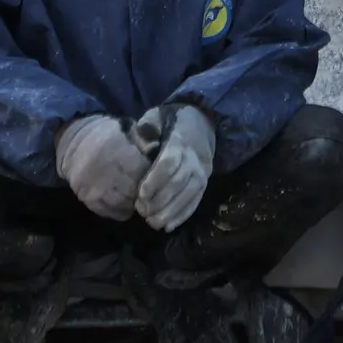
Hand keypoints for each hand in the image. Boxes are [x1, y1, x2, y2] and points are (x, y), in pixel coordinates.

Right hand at [57, 114, 147, 220]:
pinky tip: (126, 205)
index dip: (150, 174)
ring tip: (138, 198)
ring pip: (122, 203)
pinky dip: (120, 211)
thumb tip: (157, 150)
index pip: (140, 170)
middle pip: (133, 189)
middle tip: (149, 190)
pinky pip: (108, 212)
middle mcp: (104, 170)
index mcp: (115, 150)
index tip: (155, 175)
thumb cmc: (105, 136)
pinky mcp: (86, 199)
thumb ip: (141, 141)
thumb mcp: (124, 130)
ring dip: (133, 202)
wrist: (73, 144)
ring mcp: (93, 187)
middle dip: (143, 191)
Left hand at [134, 103, 215, 231]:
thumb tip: (138, 137)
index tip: (140, 195)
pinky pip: (196, 201)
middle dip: (160, 201)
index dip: (155, 181)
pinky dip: (183, 215)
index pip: (169, 163)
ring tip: (152, 222)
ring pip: (188, 195)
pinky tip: (169, 227)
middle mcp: (194, 158)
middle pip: (178, 183)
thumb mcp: (158, 116)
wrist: (205, 121)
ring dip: (170, 212)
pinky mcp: (205, 182)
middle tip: (142, 212)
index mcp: (180, 141)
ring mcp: (202, 172)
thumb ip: (147, 127)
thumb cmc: (173, 120)